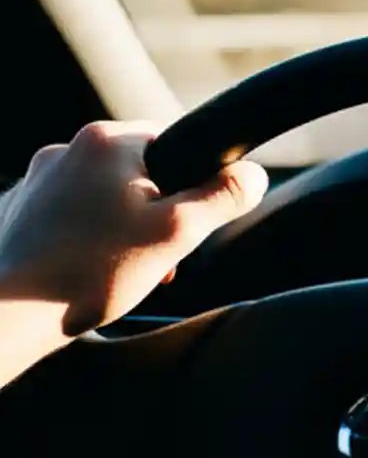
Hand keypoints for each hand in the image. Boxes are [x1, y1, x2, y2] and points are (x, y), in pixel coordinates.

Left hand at [0, 121, 266, 336]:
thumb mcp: (178, 233)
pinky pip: (67, 218)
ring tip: (118, 271)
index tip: (183, 221)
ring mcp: (34, 182)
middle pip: (137, 172)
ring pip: (101, 197)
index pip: (173, 142)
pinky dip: (82, 241)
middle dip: (153, 212)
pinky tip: (84, 273)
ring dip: (119, 228)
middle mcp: (64, 150)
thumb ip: (223, 197)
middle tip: (155, 254)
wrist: (6, 316)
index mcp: (107, 142)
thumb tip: (252, 175)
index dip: (190, 184)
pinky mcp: (15, 213)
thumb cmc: (91, 273)